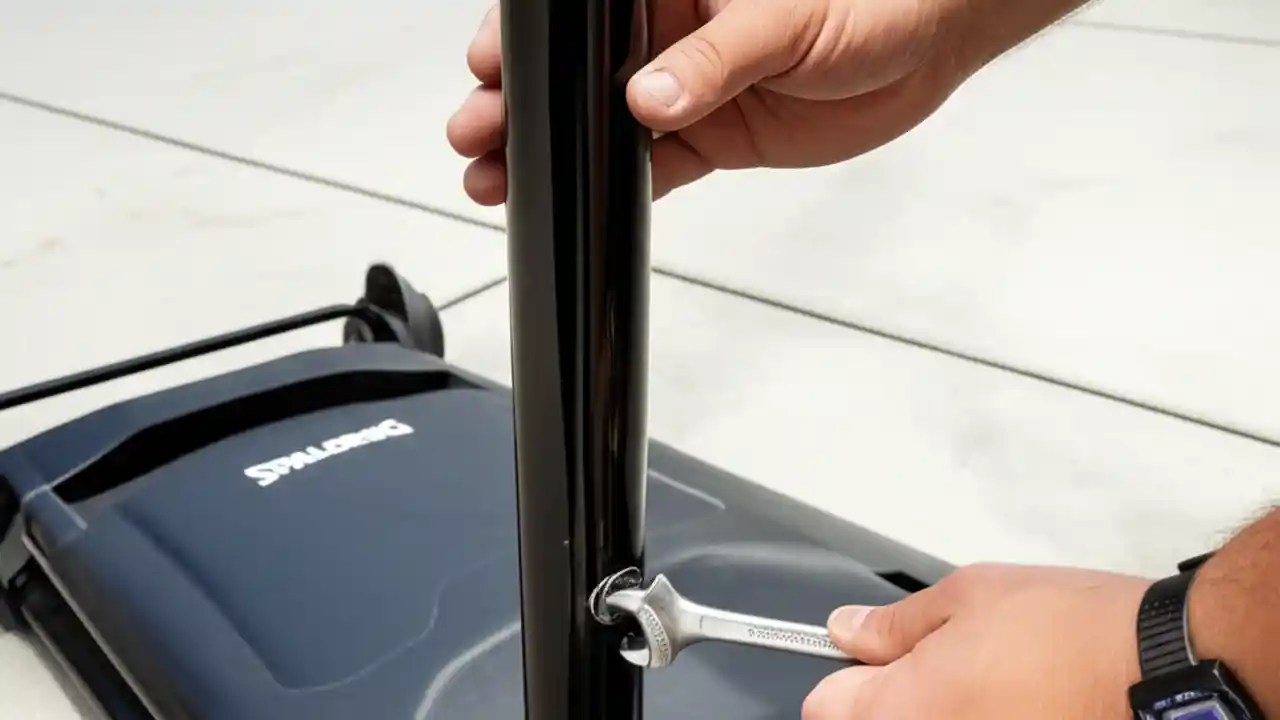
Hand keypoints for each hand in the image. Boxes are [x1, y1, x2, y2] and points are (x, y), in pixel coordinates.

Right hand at [447, 0, 1081, 204]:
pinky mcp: (714, 134)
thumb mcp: (783, 21)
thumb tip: (650, 98)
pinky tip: (577, 198)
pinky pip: (654, 164)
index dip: (530, 43)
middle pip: (576, 72)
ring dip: (554, 150)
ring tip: (496, 175)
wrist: (928, 44)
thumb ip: (713, 60)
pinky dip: (617, 184)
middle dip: (520, 102)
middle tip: (478, 131)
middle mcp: (670, 33)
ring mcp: (689, 86)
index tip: (489, 67)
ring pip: (602, 124)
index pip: (581, 17)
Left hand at [803, 563, 1150, 718]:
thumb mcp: (967, 596)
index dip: (848, 673)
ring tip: (990, 684)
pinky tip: (1018, 704)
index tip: (871, 657)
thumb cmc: (1071, 632)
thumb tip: (851, 629)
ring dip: (940, 712)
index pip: (824, 704)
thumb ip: (894, 623)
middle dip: (892, 697)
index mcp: (901, 708)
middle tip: (940, 665)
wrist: (1159, 672)